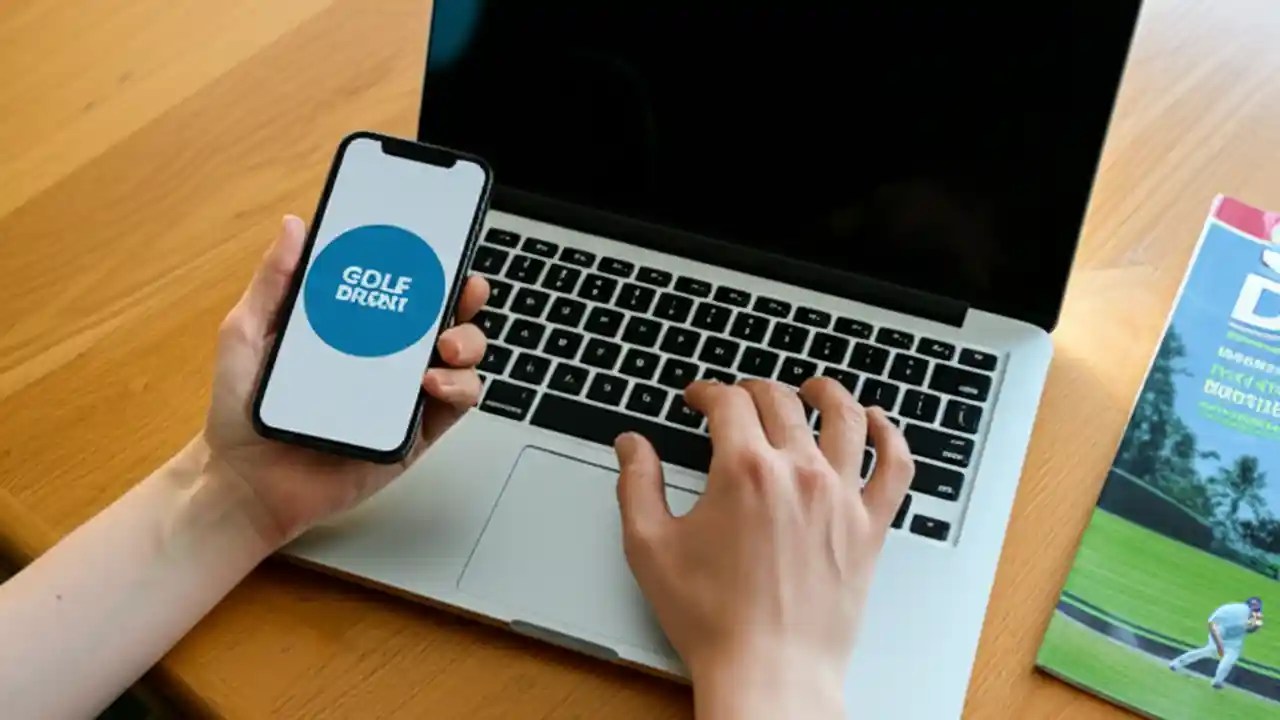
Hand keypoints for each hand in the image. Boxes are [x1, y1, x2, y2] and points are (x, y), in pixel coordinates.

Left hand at [201, 215, 488, 547]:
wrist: (244, 482)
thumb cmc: (241, 411)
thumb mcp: (247, 333)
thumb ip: (273, 281)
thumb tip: (294, 226)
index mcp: (355, 330)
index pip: (403, 290)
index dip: (430, 266)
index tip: (440, 246)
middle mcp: (386, 359)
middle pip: (445, 319)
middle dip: (465, 299)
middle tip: (463, 291)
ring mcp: (402, 397)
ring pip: (460, 360)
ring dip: (468, 343)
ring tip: (445, 346)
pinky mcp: (412, 435)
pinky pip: (454, 407)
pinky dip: (457, 389)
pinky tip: (432, 382)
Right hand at [614, 378, 913, 718]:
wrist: (770, 671)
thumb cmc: (712, 618)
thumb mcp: (650, 547)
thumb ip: (637, 485)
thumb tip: (631, 444)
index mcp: (743, 470)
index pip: (728, 401)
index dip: (707, 391)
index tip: (698, 398)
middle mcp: (797, 472)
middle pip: (781, 402)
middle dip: (753, 389)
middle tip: (739, 396)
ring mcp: (841, 497)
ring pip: (845, 418)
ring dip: (827, 392)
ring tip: (814, 386)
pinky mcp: (871, 526)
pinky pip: (894, 465)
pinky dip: (891, 435)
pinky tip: (880, 422)